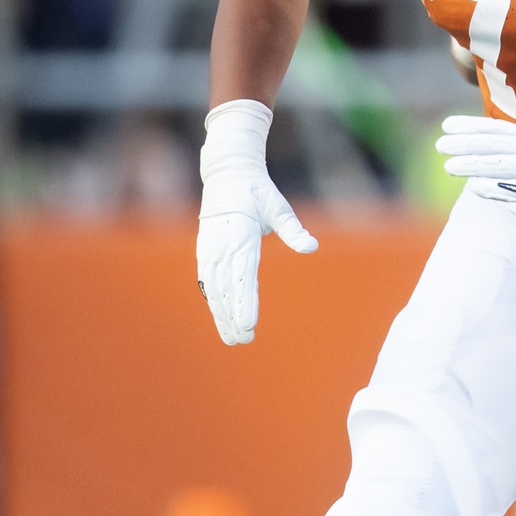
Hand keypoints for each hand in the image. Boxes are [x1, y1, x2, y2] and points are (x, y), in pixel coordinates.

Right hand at [198, 100, 316, 344]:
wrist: (227, 175)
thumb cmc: (257, 192)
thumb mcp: (278, 206)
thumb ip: (293, 229)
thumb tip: (311, 246)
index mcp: (240, 236)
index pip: (242, 277)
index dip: (244, 302)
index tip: (249, 323)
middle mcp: (221, 246)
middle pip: (225, 289)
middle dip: (233, 316)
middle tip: (243, 339)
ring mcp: (210, 250)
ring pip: (213, 289)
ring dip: (222, 315)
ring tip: (233, 338)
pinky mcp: (205, 252)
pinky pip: (207, 282)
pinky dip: (213, 302)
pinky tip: (221, 320)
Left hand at [436, 115, 515, 217]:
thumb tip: (499, 144)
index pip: (498, 130)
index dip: (471, 127)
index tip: (447, 125)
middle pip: (495, 145)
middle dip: (466, 144)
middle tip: (440, 143)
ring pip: (502, 166)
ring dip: (474, 166)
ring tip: (449, 166)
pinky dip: (498, 189)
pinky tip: (476, 189)